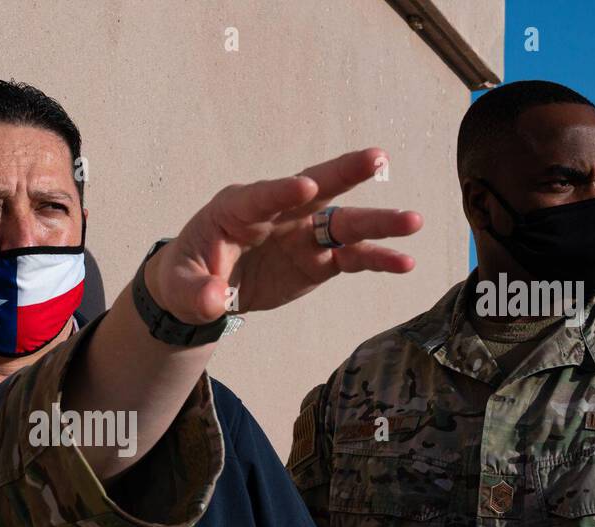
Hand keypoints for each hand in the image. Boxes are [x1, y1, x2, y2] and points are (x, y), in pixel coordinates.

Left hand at [145, 148, 422, 323]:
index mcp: (237, 209)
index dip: (282, 192)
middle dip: (343, 173)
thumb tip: (215, 300)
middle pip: (316, 189)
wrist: (204, 290)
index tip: (305, 187)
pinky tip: (405, 262)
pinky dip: (377, 259)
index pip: (261, 196)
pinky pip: (352, 257)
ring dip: (377, 223)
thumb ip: (198, 293)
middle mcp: (278, 213)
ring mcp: (302, 234)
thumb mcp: (182, 288)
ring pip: (343, 223)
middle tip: (376, 158)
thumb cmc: (188, 277)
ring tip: (413, 221)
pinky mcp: (318, 260)